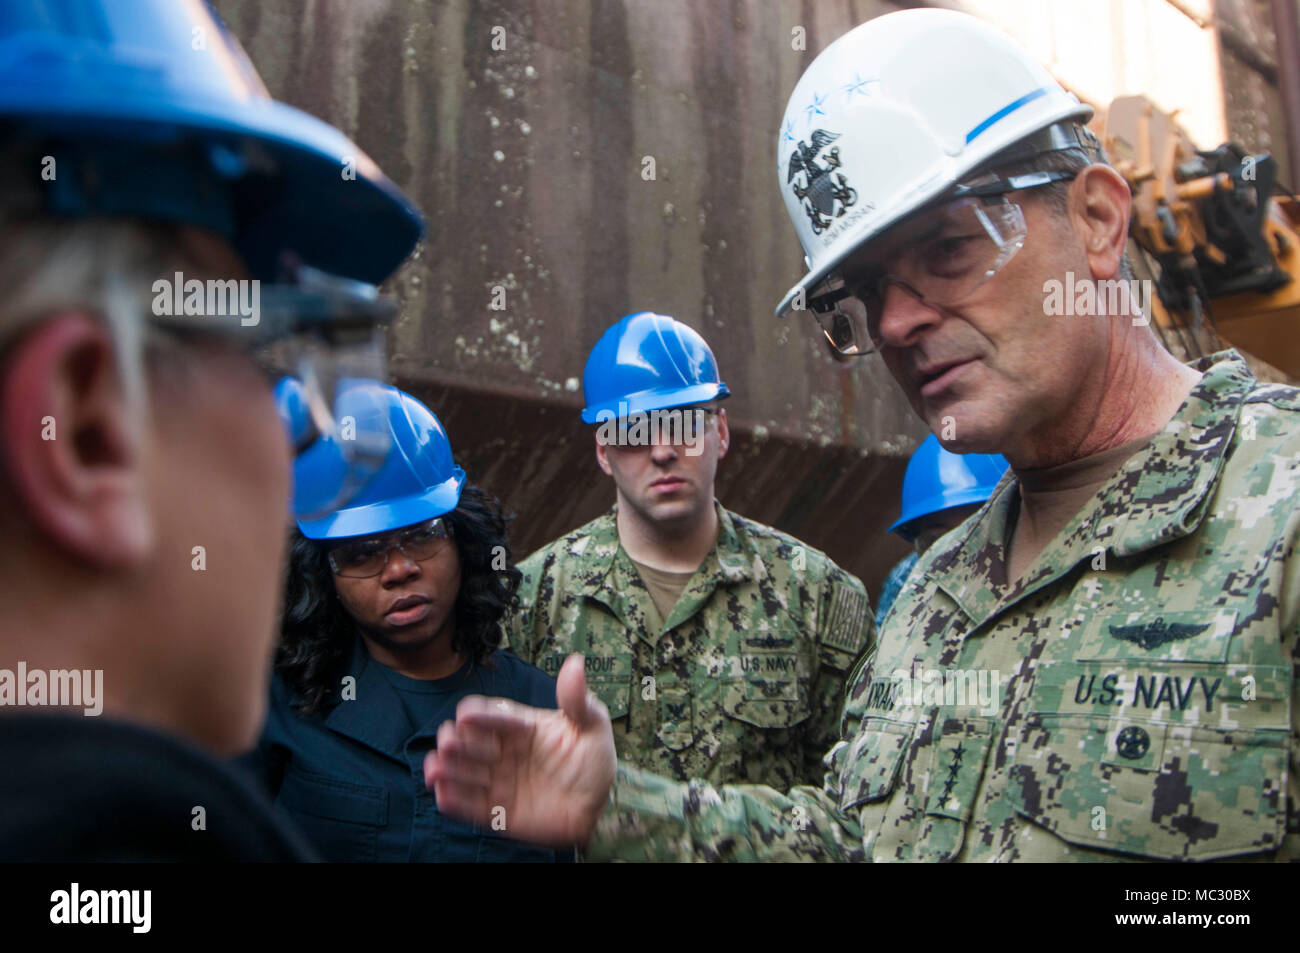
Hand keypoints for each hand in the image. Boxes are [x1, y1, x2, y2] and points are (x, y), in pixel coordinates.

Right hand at [424, 653, 616, 846]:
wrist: (601, 807)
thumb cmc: (594, 762)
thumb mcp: (592, 726)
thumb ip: (578, 700)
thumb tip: (575, 662)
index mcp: (521, 726)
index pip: (493, 714)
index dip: (480, 714)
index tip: (468, 715)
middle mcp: (504, 751)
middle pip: (470, 742)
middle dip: (457, 741)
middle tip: (449, 741)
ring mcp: (499, 781)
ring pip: (464, 773)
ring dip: (447, 769)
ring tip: (435, 769)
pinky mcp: (497, 811)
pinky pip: (470, 806)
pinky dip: (454, 800)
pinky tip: (441, 794)